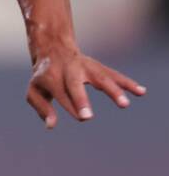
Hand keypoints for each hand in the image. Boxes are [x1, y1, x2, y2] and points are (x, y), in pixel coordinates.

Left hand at [26, 45, 145, 128]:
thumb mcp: (34, 91)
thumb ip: (42, 108)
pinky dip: (128, 83)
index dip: (71, 105)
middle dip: (81, 100)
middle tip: (88, 117)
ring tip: (125, 105)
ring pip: (100, 78)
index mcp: (52, 78)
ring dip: (113, 91)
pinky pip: (115, 75)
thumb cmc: (43, 77)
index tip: (82, 117)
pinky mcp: (99, 68)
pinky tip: (141, 92)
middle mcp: (69, 72)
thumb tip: (51, 126)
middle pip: (75, 85)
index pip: (61, 94)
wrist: (54, 49)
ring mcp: (86, 68)